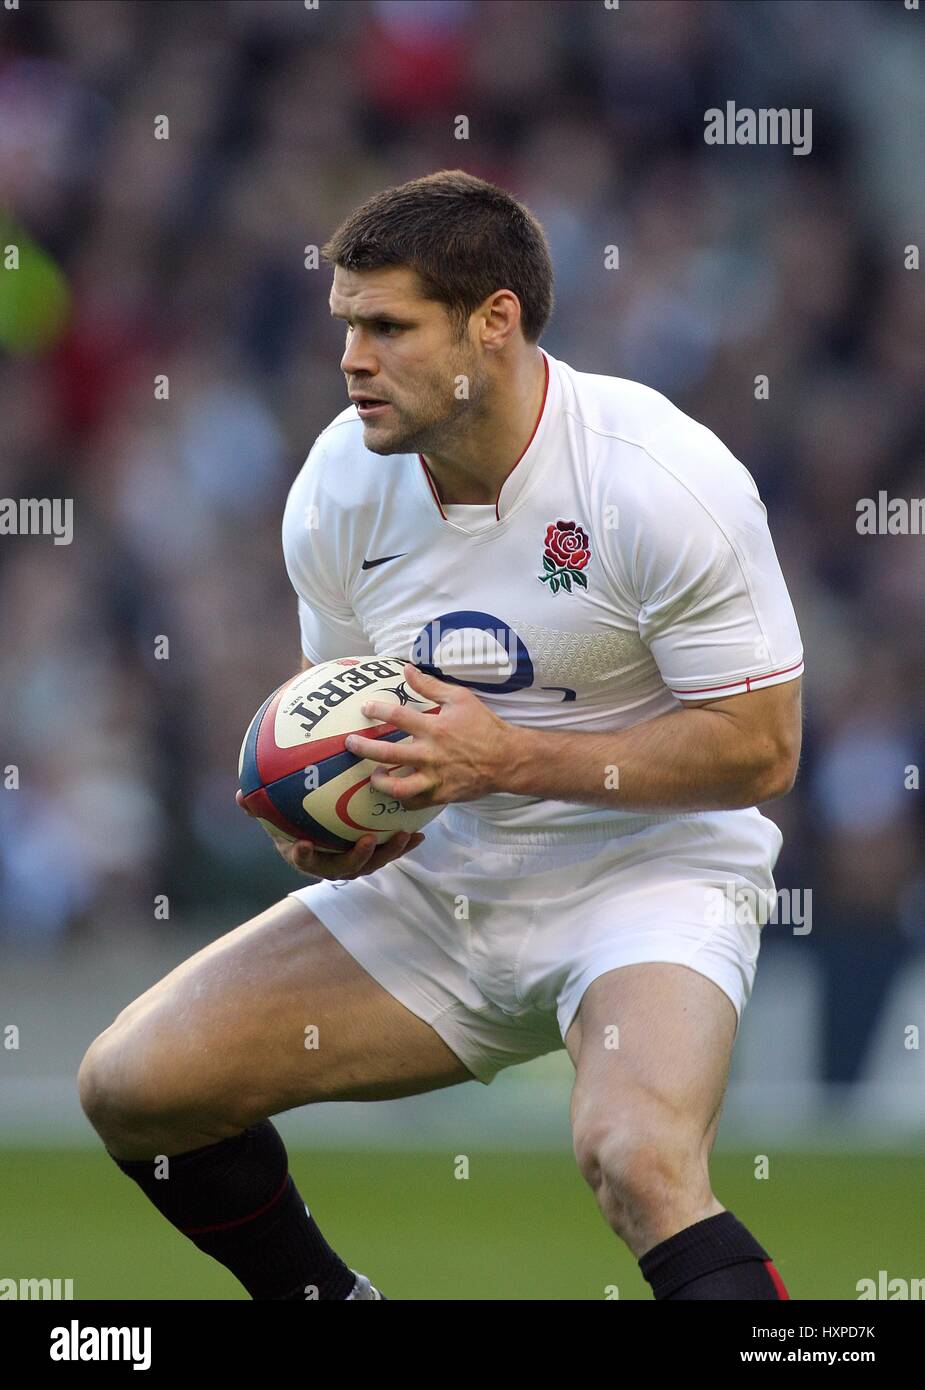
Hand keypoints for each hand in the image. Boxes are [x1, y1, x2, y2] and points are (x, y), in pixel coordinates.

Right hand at [235, 789, 424, 878]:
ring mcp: (357, 861)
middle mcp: (333, 864)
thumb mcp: (273, 813)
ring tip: (404, 835)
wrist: (317, 829)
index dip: (305, 857)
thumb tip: (240, 796)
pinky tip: (421, 831)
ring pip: (375, 861)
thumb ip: (258, 807)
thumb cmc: (292, 820)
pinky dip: (406, 843)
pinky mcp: (376, 854)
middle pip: (347, 867)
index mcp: (307, 857)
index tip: (304, 845)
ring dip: (390, 851)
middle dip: (359, 857)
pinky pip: (391, 850)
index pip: (305, 861)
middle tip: (367, 840)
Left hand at [342, 662, 513, 809]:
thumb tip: (407, 669)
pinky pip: (415, 802)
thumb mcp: (461, 698)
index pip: (398, 716)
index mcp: (434, 728)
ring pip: (398, 787)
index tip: (365, 708)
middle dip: (364, 748)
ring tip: (374, 775)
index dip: (377, 710)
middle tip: (350, 743)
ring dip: (380, 782)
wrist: (506, 759)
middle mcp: (431, 754)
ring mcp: (435, 777)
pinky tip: (396, 791)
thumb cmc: (484, 726)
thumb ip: (431, 685)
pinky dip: (402, 799)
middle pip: (388, 754)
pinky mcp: (441, 794)